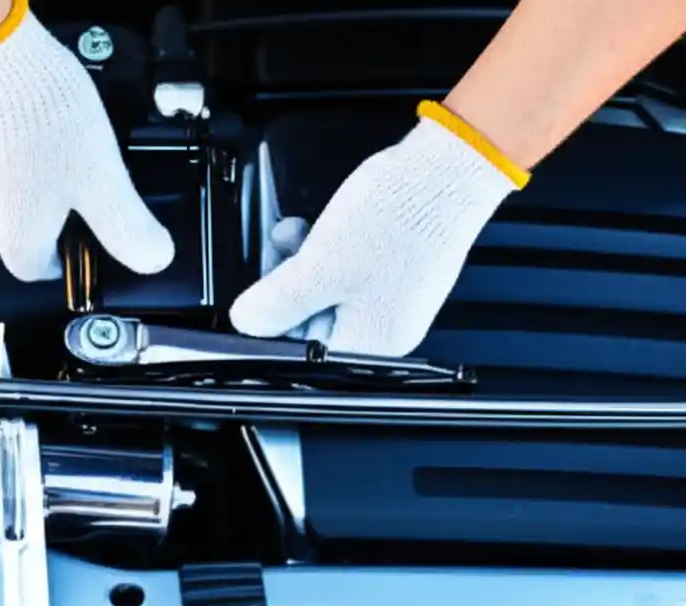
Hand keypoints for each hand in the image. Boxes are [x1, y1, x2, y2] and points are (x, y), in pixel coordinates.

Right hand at [0, 6, 174, 280]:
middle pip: (16, 228)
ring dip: (22, 177)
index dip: (62, 257)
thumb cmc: (41, 116)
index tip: (78, 236)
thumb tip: (152, 258)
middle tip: (72, 171)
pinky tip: (20, 122)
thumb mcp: (103, 177)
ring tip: (50, 140)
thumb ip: (127, 226)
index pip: (37, 269)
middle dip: (44, 208)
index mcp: (15, 235)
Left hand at [229, 112, 520, 355]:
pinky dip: (323, 249)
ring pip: (323, 289)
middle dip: (286, 282)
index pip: (302, 350)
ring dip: (300, 260)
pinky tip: (317, 228)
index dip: (274, 317)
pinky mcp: (392, 268)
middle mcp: (385, 328)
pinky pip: (344, 268)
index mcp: (371, 343)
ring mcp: (391, 296)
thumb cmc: (398, 220)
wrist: (445, 169)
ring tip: (296, 233)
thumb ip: (276, 303)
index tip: (260, 290)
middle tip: (277, 253)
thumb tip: (246, 323)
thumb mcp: (319, 266)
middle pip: (311, 319)